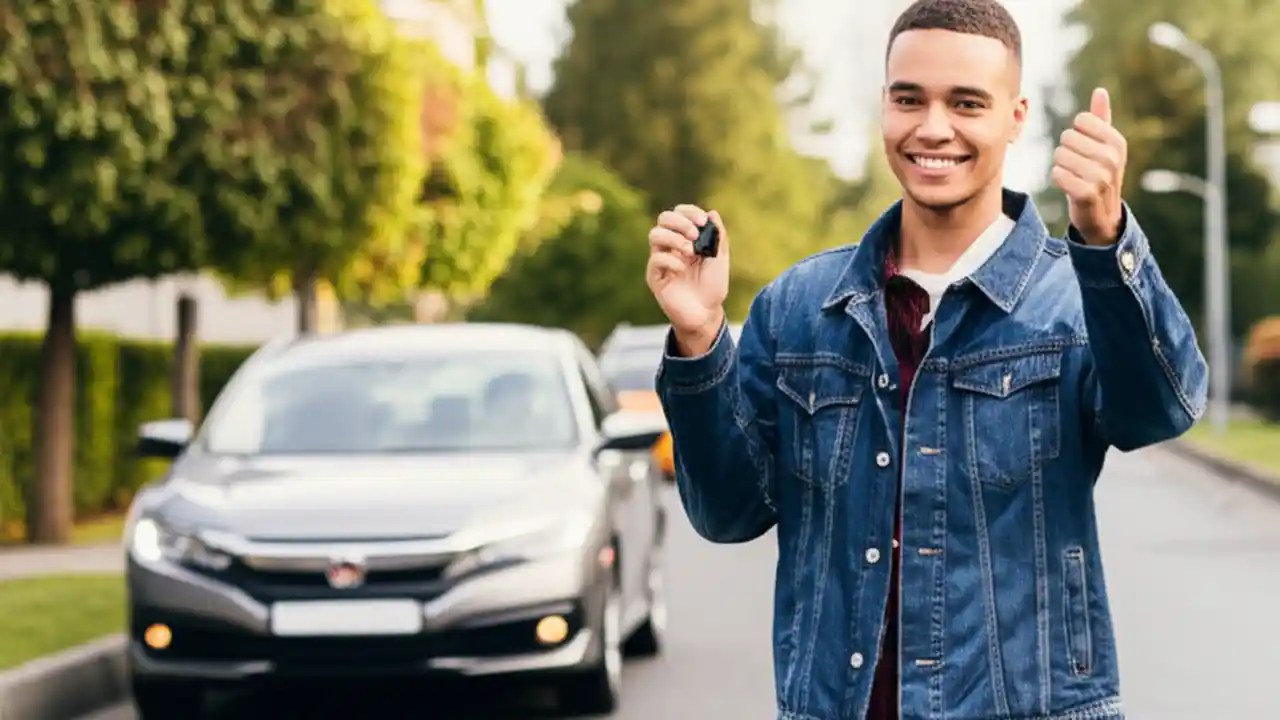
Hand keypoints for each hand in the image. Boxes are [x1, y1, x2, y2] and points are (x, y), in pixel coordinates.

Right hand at [645, 204, 728, 355]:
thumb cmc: (712, 287)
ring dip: (674, 238)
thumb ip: (718, 236)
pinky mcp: (654, 276)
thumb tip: (712, 213)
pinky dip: (671, 260)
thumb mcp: (720, 258)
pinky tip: (682, 270)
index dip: (690, 212)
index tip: (703, 222)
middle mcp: (671, 246)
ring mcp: (661, 260)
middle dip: (680, 222)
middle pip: (664, 218)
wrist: (706, 313)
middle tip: (695, 235)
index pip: (680, 213)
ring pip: (655, 234)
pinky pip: (655, 259)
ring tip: (689, 252)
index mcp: (686, 238)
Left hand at [1051, 87, 1126, 245]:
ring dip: (1061, 166)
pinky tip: (1069, 186)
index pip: (1081, 119)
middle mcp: (1112, 158)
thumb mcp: (1105, 146)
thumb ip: (1101, 119)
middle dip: (1066, 151)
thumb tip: (1100, 91)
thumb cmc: (1099, 174)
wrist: (1101, 215)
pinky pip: (1057, 174)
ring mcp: (1101, 176)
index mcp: (1118, 142)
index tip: (1085, 149)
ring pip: (1060, 155)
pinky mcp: (1086, 193)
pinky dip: (1058, 179)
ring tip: (1074, 176)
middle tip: (1077, 166)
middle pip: (1067, 136)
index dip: (1076, 134)